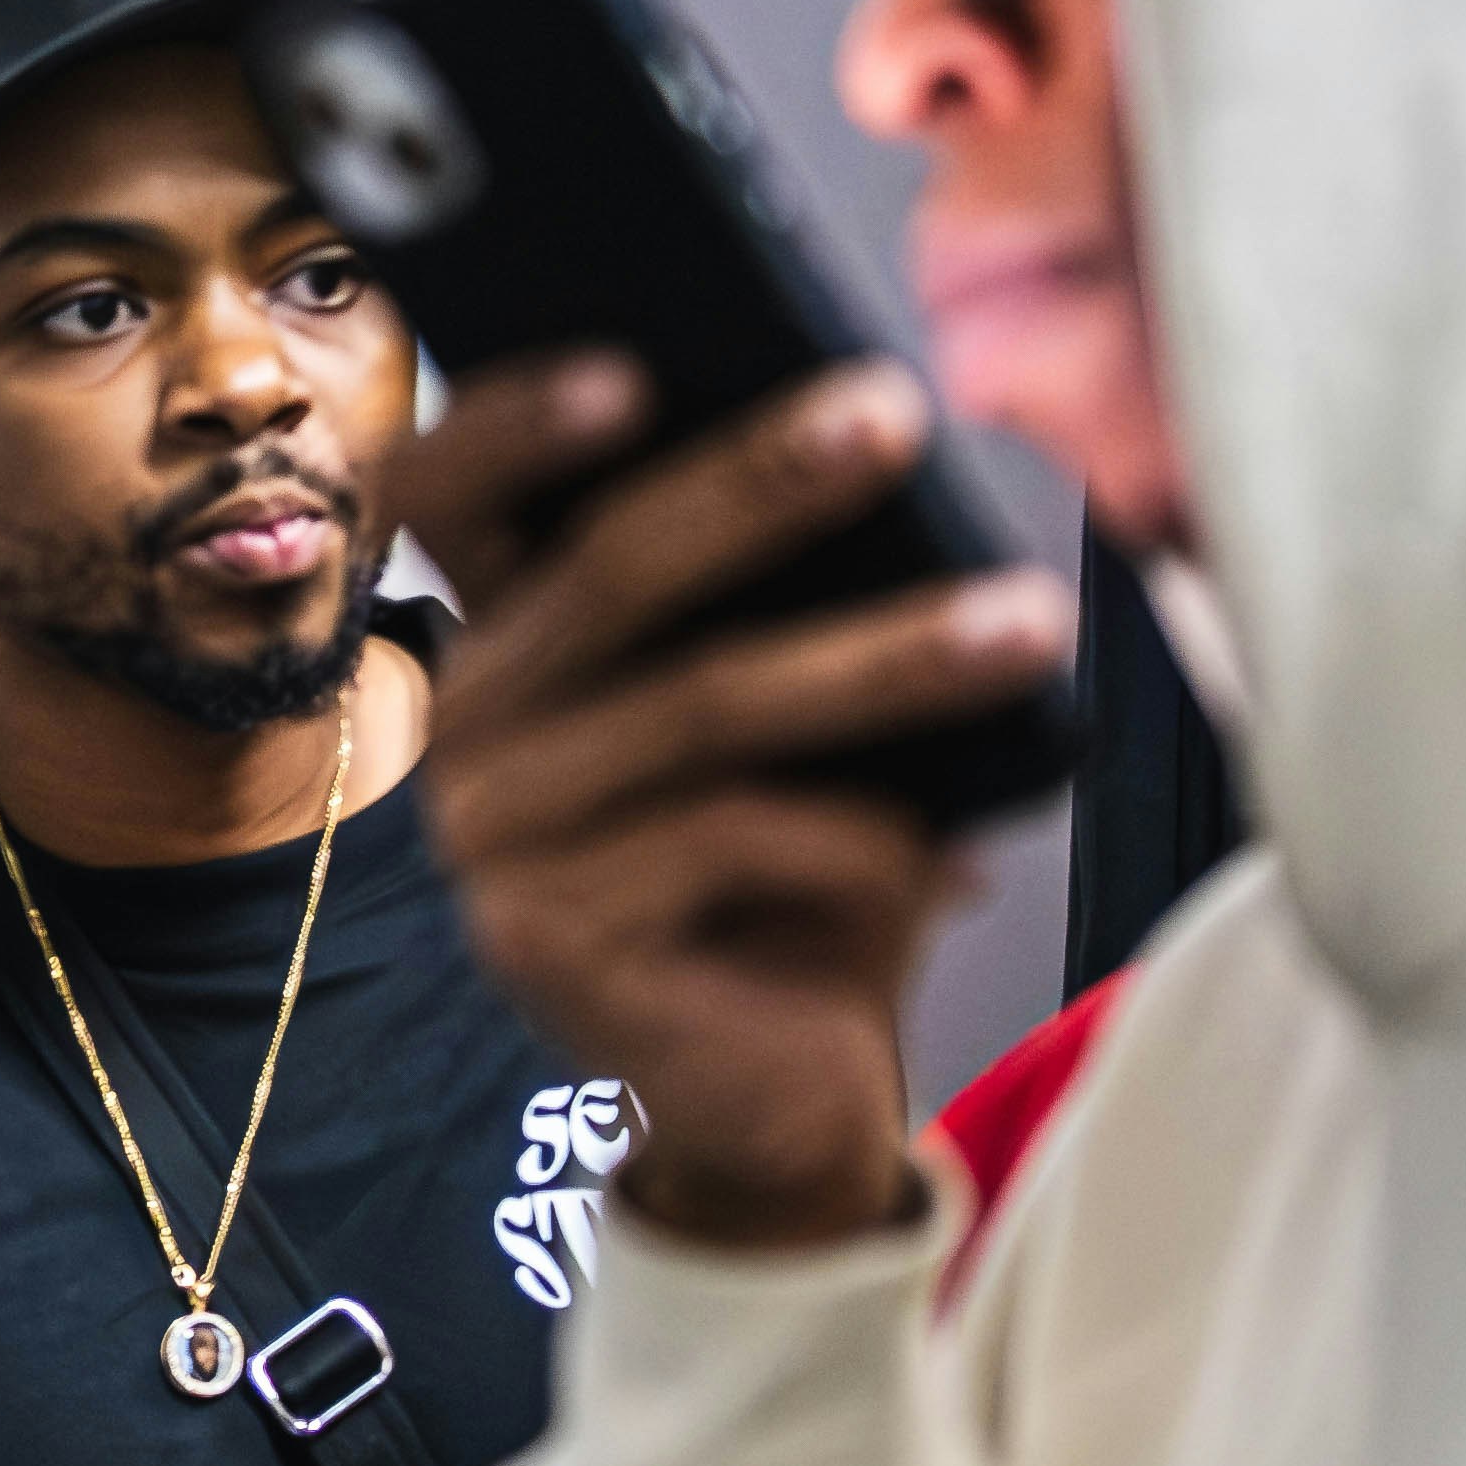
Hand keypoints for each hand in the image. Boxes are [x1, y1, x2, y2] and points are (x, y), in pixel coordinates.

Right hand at [398, 354, 1075, 1251]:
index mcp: (499, 645)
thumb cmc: (786, 882)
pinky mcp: (546, 939)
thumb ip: (752, 613)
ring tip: (1024, 625)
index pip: (441, 495)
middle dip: (761, 483)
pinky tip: (952, 866)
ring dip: (884, 658)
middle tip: (891, 414)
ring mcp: (492, 839)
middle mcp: (466, 731)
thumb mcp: (767, 725)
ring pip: (704, 708)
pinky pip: (734, 844)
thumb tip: (859, 459)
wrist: (771, 1099)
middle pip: (610, 573)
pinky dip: (864, 845)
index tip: (631, 367)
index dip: (511, 421)